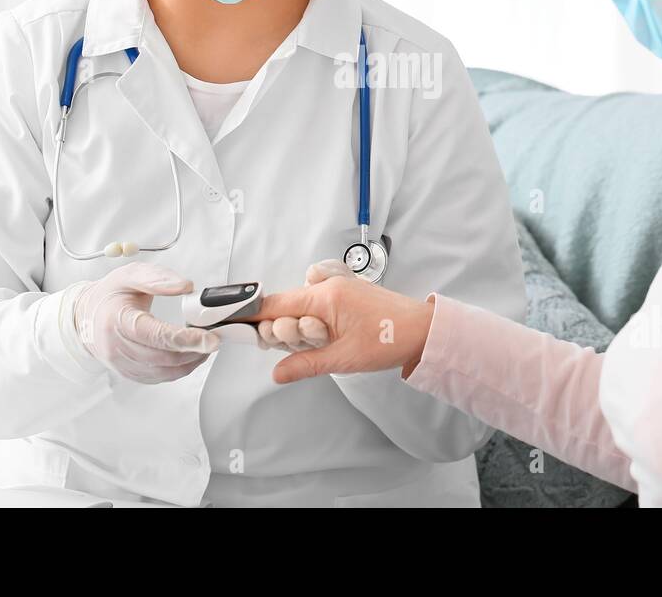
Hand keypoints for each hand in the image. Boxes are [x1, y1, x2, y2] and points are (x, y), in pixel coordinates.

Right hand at [72, 262, 217, 383]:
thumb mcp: (130, 275)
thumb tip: (186, 286)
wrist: (86, 316)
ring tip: (205, 346)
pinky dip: (179, 369)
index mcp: (116, 320)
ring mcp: (121, 363)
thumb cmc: (109, 295)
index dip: (185, 339)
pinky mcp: (128, 373)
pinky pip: (159, 377)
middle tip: (214, 339)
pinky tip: (189, 355)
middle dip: (195, 351)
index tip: (209, 337)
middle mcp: (116, 346)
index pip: (155, 335)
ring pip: (164, 371)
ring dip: (190, 361)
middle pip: (163, 357)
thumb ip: (158, 279)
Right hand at [250, 260, 434, 383]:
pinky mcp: (346, 298)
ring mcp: (337, 291)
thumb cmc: (389, 339)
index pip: (275, 303)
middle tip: (300, 347)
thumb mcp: (343, 358)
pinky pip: (317, 309)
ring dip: (302, 331)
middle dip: (284, 331)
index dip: (255, 318)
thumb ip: (306, 363)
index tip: (237, 329)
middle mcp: (327, 288)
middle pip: (285, 308)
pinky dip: (314, 325)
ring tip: (323, 344)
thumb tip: (277, 373)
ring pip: (301, 310)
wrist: (424, 331)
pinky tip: (326, 338)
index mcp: (323, 297)